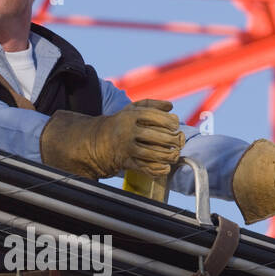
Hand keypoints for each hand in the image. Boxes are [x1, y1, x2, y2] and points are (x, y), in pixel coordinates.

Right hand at [40, 102, 184, 178]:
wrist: (96, 142)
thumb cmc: (121, 123)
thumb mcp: (131, 110)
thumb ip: (151, 105)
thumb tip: (170, 107)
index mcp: (130, 116)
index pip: (153, 116)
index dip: (167, 121)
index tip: (175, 126)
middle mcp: (127, 131)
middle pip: (155, 136)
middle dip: (171, 140)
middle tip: (177, 142)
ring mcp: (126, 147)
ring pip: (151, 153)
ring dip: (167, 156)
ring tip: (174, 155)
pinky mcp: (125, 161)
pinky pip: (144, 167)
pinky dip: (157, 169)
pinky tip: (166, 168)